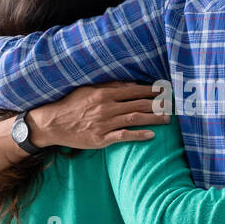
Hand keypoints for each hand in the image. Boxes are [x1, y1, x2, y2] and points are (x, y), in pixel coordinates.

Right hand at [30, 82, 171, 148]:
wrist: (52, 123)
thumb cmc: (71, 105)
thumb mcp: (88, 89)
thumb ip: (110, 86)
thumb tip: (131, 84)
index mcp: (104, 93)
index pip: (134, 91)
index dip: (151, 91)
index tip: (164, 91)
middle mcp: (106, 107)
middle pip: (138, 105)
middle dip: (157, 105)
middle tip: (172, 105)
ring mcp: (104, 124)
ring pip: (134, 119)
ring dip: (153, 119)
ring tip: (167, 119)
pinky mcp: (100, 139)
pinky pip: (123, 136)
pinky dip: (138, 135)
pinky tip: (151, 135)